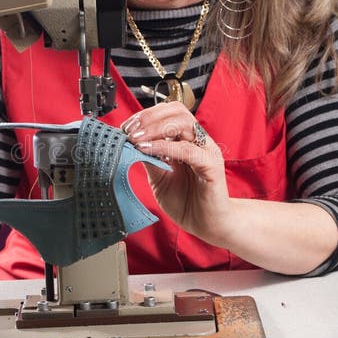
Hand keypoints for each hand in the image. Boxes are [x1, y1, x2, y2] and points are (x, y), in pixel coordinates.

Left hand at [121, 103, 228, 244]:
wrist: (207, 225)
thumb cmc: (187, 203)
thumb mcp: (159, 178)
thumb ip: (149, 160)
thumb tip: (129, 144)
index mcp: (187, 140)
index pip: (168, 113)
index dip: (146, 116)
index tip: (126, 127)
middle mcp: (198, 141)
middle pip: (177, 111)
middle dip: (149, 117)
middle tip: (129, 131)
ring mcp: (206, 151)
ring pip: (183, 123)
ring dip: (155, 128)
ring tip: (136, 140)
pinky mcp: (211, 165)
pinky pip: (187, 150)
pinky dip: (164, 147)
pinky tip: (147, 150)